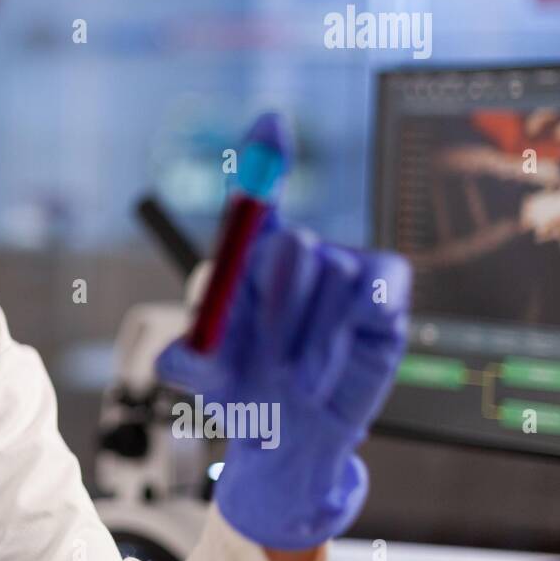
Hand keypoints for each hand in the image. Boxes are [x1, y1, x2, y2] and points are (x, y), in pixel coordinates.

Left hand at [157, 134, 410, 549]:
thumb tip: (175, 359)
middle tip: (271, 355)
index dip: (266, 158)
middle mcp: (298, 255)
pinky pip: (377, 288)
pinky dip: (352, 328)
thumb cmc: (245, 391)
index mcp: (249, 259)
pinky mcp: (384, 295)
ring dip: (310, 338)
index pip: (259, 200)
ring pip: (331, 278)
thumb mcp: (208, 378)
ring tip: (296, 378)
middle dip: (276, 304)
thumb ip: (188, 365)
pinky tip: (335, 363)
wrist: (293, 438)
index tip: (271, 122)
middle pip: (291, 246)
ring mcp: (344, 270)